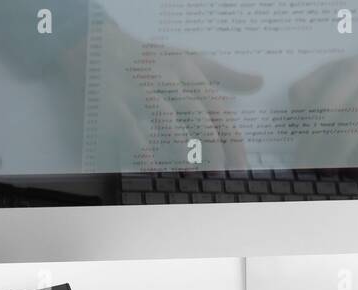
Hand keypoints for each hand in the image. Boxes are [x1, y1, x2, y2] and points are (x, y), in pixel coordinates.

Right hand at [70, 20, 262, 171]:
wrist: (99, 47)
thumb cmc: (151, 59)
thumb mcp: (189, 60)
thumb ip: (224, 75)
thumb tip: (258, 82)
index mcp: (187, 71)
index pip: (215, 107)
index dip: (230, 136)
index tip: (240, 164)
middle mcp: (166, 80)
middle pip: (195, 113)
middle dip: (211, 145)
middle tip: (221, 174)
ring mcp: (139, 91)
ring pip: (166, 119)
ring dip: (181, 146)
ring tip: (194, 172)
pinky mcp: (114, 104)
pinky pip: (130, 126)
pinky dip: (142, 146)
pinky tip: (153, 166)